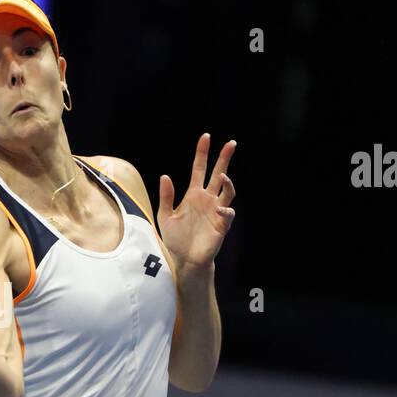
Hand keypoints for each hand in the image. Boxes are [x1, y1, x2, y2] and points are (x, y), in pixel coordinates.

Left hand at [158, 133, 236, 271]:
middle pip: (218, 174)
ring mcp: (216, 211)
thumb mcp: (165, 216)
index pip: (199, 169)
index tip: (206, 137)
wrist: (184, 259)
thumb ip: (166, 197)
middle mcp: (207, 199)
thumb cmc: (176, 239)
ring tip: (223, 176)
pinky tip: (220, 210)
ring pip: (227, 190)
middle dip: (224, 158)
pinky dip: (226, 210)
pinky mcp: (222, 224)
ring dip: (227, 182)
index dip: (202, 153)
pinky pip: (228, 213)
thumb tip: (165, 176)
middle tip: (231, 143)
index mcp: (193, 194)